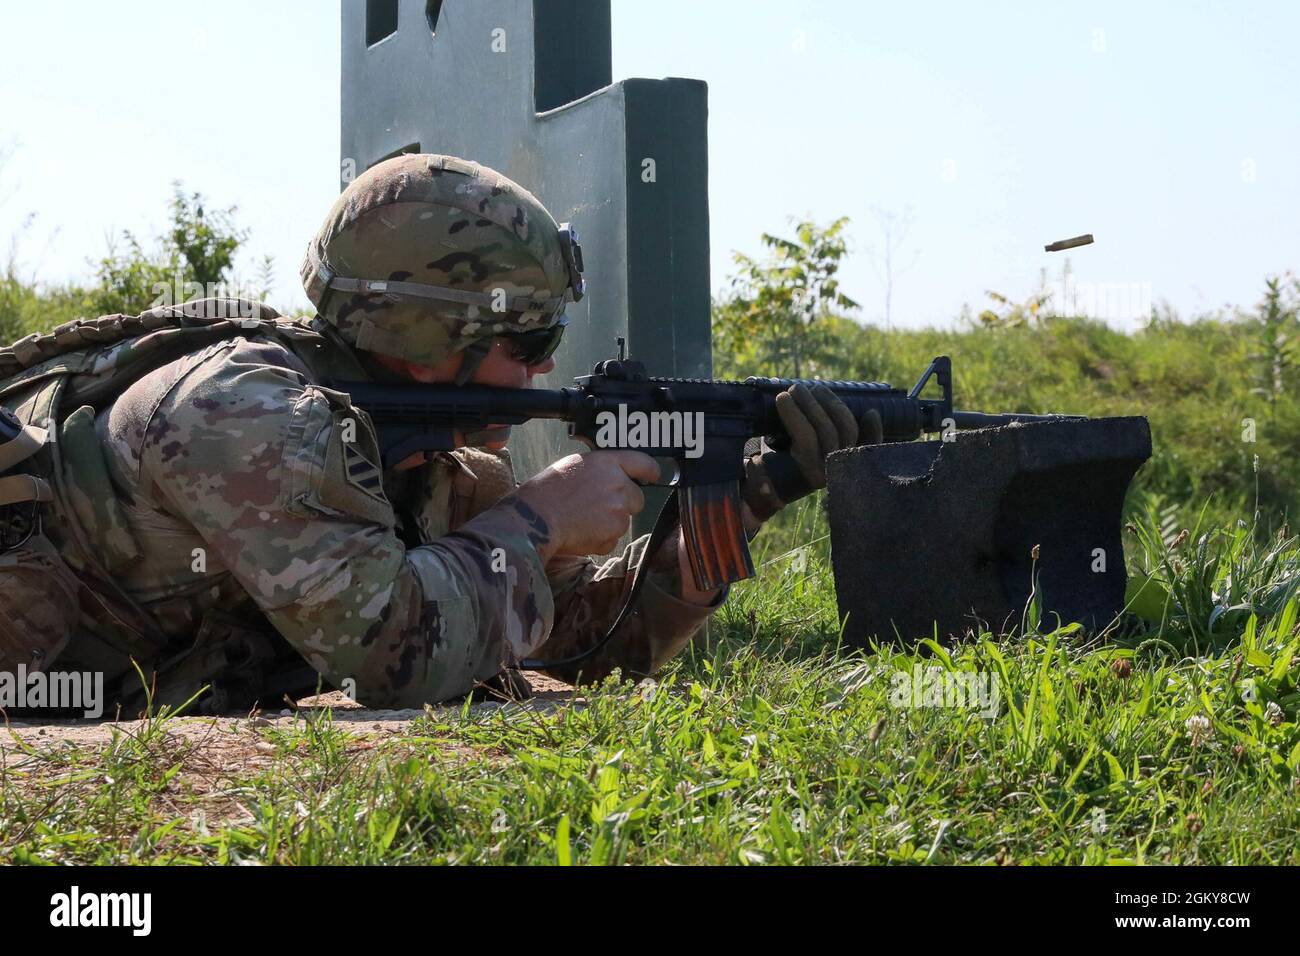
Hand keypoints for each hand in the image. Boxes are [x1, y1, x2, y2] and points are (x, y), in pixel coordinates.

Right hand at [514, 450, 658, 557]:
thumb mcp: (574, 465)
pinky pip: (612, 538)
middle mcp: (619, 486)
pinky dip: (600, 538)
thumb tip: (611, 477)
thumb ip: (600, 470)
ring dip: (609, 522)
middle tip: (597, 505)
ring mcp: (619, 513)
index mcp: (608, 464)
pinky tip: (580, 531)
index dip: (650, 471)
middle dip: (624, 503)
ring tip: (581, 518)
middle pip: (637, 498)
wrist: (535, 519)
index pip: (643, 463)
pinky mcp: (613, 535)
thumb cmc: (546, 491)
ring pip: (623, 520)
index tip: (653, 476)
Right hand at [741, 382, 882, 520]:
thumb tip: (760, 444)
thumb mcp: (761, 465)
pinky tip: (871, 412)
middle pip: (828, 429)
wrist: (782, 491)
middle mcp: (830, 471)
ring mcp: (846, 464)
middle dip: (811, 403)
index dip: (794, 414)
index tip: (781, 396)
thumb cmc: (768, 472)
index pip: (806, 438)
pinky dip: (873, 429)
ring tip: (817, 388)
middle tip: (796, 388)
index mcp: (806, 473)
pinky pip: (869, 443)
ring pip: (848, 430)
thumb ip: (758, 461)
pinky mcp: (856, 459)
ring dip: (833, 404)